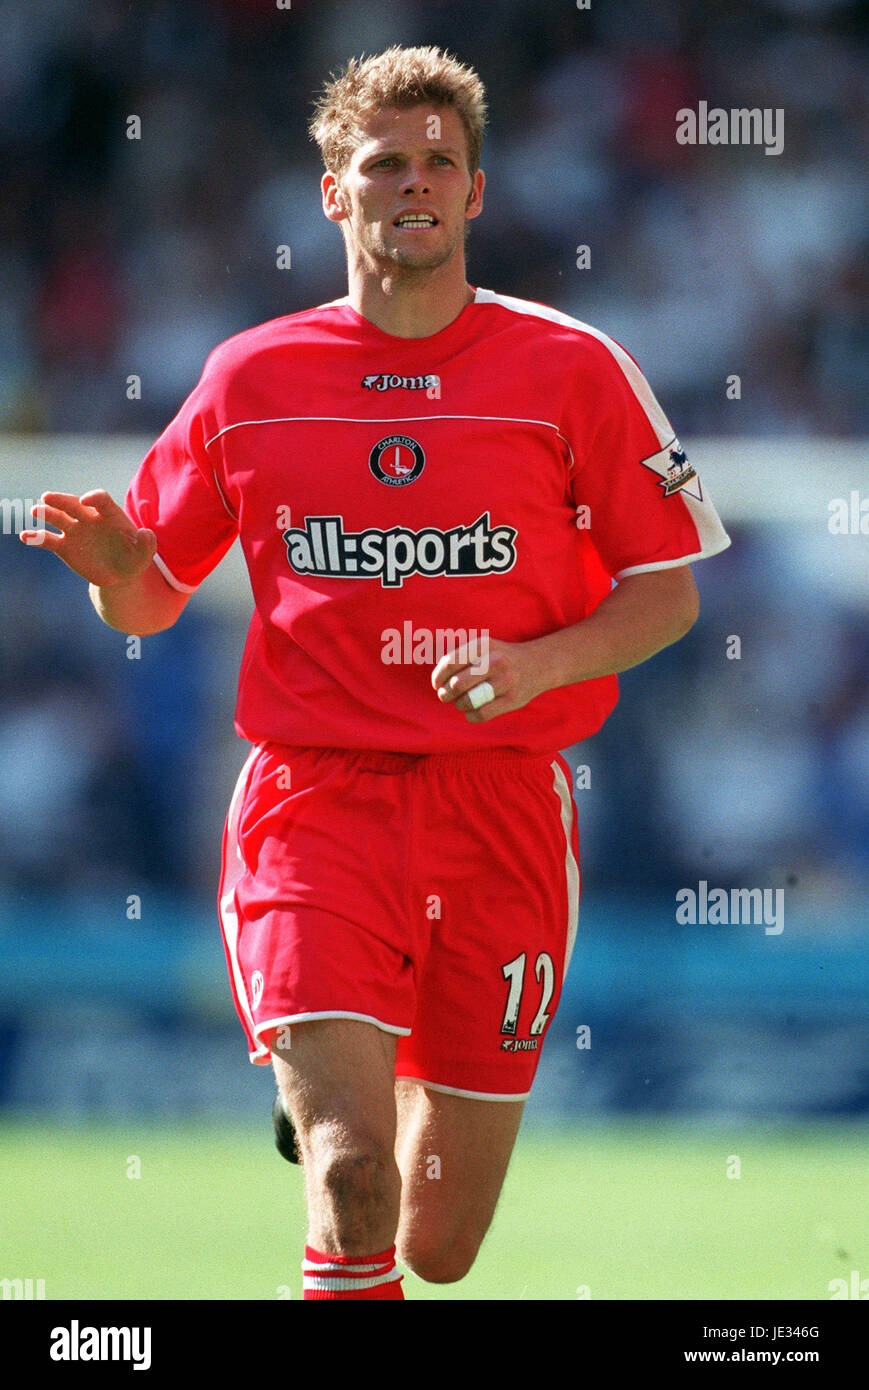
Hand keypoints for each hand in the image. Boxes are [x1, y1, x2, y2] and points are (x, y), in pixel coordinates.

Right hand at [20, 489, 156, 587]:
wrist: (119, 575)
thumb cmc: (134, 559)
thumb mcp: (144, 555)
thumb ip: (147, 544)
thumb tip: (146, 533)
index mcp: (109, 515)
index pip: (100, 499)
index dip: (93, 498)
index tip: (86, 501)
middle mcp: (89, 518)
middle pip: (73, 504)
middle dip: (61, 500)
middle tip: (47, 497)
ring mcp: (75, 531)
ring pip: (58, 518)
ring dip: (46, 513)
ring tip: (36, 511)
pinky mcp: (64, 546)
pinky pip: (47, 540)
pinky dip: (36, 537)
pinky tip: (25, 536)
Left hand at [432, 635, 546, 722]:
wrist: (539, 664)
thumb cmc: (501, 657)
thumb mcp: (484, 646)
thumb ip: (461, 657)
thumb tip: (437, 680)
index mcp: (484, 645)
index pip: (450, 663)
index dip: (438, 677)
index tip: (437, 684)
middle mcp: (495, 661)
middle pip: (457, 684)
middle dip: (445, 694)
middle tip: (445, 696)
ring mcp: (506, 681)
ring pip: (468, 701)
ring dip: (459, 704)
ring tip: (461, 702)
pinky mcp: (513, 699)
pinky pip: (482, 714)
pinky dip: (471, 715)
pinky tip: (472, 711)